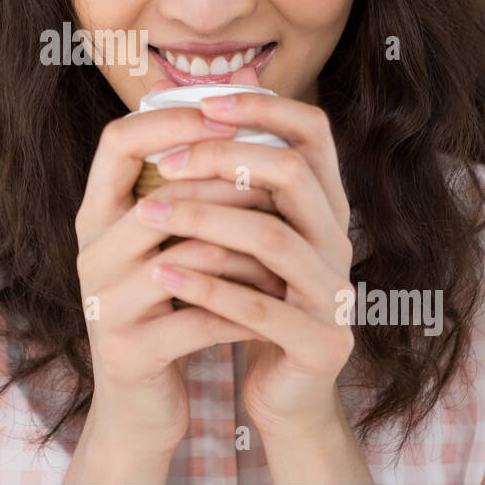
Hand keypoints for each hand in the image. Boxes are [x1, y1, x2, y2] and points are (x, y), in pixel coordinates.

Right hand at [72, 97, 284, 460]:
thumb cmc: (162, 311)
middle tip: (285, 192)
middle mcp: (90, 253)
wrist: (138, 408)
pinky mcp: (128, 352)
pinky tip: (276, 309)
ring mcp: (103, 304)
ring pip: (188, 259)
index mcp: (95, 217)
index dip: (171, 122)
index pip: (117, 142)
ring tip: (290, 257)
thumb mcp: (160, 247)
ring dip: (248, 257)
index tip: (226, 119)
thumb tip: (241, 114)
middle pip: (162, 198)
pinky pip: (199, 319)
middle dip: (230, 192)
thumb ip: (184, 190)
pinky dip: (245, 312)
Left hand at [133, 67, 356, 436]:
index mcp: (326, 206)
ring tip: (145, 215)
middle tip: (163, 161)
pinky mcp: (320, 343)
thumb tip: (205, 92)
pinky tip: (162, 272)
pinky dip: (208, 286)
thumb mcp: (250, 233)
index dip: (263, 108)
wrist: (286, 392)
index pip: (312, 131)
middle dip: (221, 159)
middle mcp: (339, 241)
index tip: (203, 101)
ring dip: (203, 220)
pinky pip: (261, 307)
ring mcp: (335, 294)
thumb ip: (238, 177)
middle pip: (290, 175)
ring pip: (272, 239)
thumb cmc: (256, 300)